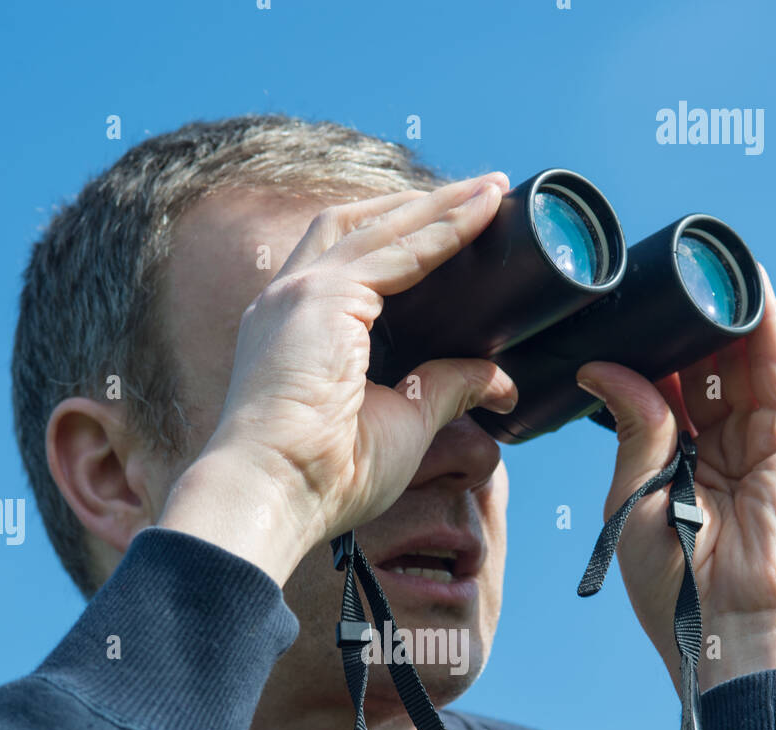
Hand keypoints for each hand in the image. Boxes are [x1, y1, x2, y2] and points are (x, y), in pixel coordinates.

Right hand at [159, 175, 517, 584]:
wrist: (278, 492)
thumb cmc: (327, 475)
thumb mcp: (403, 421)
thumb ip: (446, 388)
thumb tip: (498, 380)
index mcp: (297, 329)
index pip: (352, 261)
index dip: (403, 238)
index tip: (455, 229)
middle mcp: (290, 300)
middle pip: (362, 226)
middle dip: (422, 206)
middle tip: (483, 193)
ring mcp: (301, 293)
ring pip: (380, 228)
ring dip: (439, 206)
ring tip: (491, 191)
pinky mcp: (321, 296)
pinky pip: (395, 251)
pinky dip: (440, 231)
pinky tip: (479, 216)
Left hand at [576, 267, 775, 695]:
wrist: (731, 626)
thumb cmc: (676, 585)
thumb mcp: (637, 499)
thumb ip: (634, 430)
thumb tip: (605, 370)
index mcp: (677, 469)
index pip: (662, 397)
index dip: (644, 357)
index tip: (614, 318)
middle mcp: (719, 450)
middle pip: (700, 371)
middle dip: (677, 328)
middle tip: (647, 281)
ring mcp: (758, 440)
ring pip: (737, 361)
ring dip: (718, 313)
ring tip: (692, 264)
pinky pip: (773, 368)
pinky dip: (759, 322)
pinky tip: (740, 282)